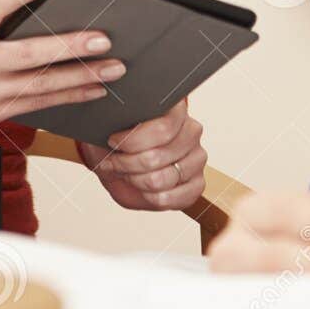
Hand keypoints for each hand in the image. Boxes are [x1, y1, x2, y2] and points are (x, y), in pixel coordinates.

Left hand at [76, 99, 206, 211]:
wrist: (123, 163)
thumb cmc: (120, 142)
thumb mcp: (114, 124)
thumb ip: (118, 119)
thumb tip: (112, 120)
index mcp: (176, 110)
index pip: (163, 129)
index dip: (132, 140)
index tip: (112, 141)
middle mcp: (192, 132)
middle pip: (157, 157)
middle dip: (126, 164)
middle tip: (113, 162)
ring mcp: (197, 159)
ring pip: (161, 179)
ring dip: (136, 181)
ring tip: (127, 174)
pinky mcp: (197, 184)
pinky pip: (169, 198)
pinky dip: (149, 197)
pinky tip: (142, 188)